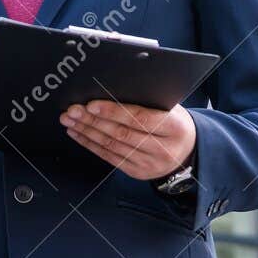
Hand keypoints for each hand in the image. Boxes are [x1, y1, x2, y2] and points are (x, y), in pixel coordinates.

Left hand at [60, 100, 195, 180]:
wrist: (187, 153)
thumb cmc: (174, 124)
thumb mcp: (171, 108)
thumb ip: (147, 99)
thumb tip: (113, 86)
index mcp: (173, 127)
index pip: (140, 118)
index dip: (113, 111)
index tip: (92, 104)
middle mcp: (161, 148)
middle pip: (121, 134)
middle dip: (93, 120)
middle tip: (73, 109)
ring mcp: (148, 163)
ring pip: (112, 146)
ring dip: (87, 131)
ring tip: (70, 119)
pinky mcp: (136, 172)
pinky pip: (109, 157)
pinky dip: (90, 144)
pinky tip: (78, 133)